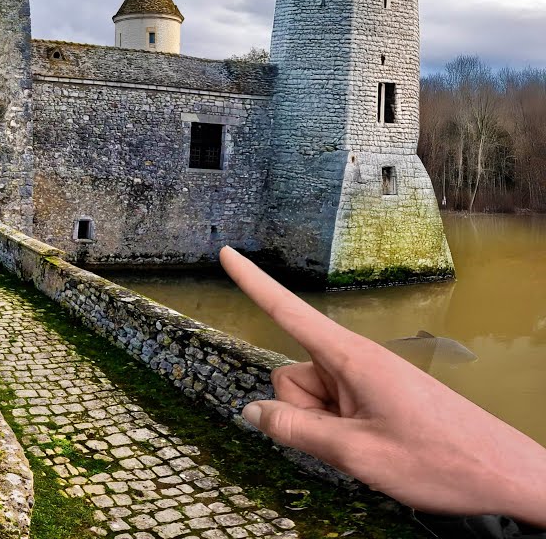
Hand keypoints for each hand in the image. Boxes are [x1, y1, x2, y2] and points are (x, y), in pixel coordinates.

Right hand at [220, 246, 545, 525]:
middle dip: (302, 413)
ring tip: (369, 447)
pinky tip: (376, 448)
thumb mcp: (357, 453)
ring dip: (324, 428)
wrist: (503, 475)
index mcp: (350, 359)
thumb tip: (251, 412)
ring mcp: (365, 380)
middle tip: (347, 442)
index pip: (287, 312)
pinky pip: (333, 410)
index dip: (253, 283)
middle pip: (290, 378)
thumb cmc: (440, 460)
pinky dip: (340, 432)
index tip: (226, 253)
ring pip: (310, 400)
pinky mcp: (375, 397)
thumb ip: (296, 431)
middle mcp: (354, 362)